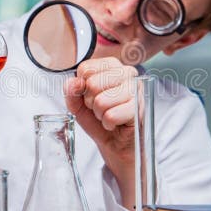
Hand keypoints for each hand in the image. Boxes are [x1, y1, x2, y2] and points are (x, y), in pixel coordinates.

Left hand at [64, 57, 139, 208]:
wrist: (116, 144)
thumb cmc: (100, 120)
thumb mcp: (78, 104)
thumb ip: (72, 91)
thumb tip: (74, 83)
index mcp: (112, 66)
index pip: (86, 68)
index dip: (82, 88)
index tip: (91, 96)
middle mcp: (126, 73)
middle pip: (93, 84)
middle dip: (91, 103)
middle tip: (100, 109)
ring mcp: (135, 89)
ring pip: (101, 101)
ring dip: (100, 114)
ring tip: (108, 116)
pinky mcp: (138, 107)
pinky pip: (111, 115)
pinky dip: (108, 124)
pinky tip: (116, 123)